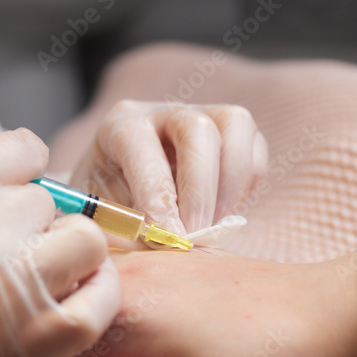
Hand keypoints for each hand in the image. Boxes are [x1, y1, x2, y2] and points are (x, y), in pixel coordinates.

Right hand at [0, 95, 118, 356]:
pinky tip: (66, 301)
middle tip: (4, 247)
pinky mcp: (24, 352)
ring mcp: (6, 294)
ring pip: (84, 244)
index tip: (6, 191)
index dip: (17, 168)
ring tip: (34, 274)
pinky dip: (95, 297)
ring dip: (66, 254)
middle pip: (50, 201)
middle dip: (32, 218)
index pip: (23, 150)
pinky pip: (97, 307)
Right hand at [0, 250, 356, 356]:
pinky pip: (103, 288)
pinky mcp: (165, 263)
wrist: (344, 312)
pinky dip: (89, 318)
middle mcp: (126, 274)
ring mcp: (146, 262)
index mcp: (125, 312)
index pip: (30, 350)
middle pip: (44, 317)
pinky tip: (104, 348)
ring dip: (56, 337)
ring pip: (71, 299)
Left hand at [69, 100, 267, 238]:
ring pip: (235, 127)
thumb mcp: (101, 217)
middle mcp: (164, 113)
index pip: (141, 145)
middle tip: (193, 236)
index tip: (168, 236)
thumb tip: (155, 244)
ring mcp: (204, 116)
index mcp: (122, 125)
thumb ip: (121, 228)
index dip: (157, 193)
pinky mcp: (235, 136)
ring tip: (211, 227)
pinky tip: (220, 214)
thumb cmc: (111, 208)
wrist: (127, 197)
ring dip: (230, 185)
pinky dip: (244, 186)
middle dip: (199, 190)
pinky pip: (254, 151)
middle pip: (197, 129)